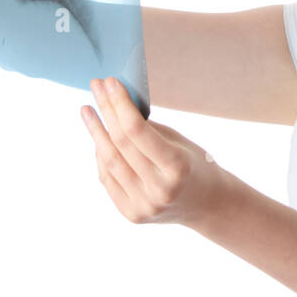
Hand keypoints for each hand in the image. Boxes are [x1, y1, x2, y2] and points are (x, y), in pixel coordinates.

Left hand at [82, 76, 234, 226]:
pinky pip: (107, 178)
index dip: (120, 103)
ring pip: (109, 161)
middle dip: (106, 111)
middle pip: (120, 143)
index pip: (137, 130)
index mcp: (178, 167)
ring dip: (96, 132)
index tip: (110, 82)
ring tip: (88, 110)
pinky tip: (99, 137)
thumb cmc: (196, 166)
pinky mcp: (131, 214)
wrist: (208, 205)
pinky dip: (102, 155)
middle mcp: (159, 189)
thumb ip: (148, 129)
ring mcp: (143, 205)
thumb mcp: (180, 143)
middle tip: (95, 88)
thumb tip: (115, 105)